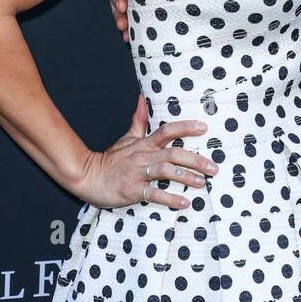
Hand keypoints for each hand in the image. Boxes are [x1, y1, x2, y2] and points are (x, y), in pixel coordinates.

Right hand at [75, 97, 217, 209]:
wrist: (87, 176)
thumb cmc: (111, 159)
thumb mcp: (126, 137)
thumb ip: (139, 119)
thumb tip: (142, 98)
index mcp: (144, 144)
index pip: (167, 131)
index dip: (186, 128)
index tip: (204, 127)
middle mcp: (143, 156)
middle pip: (172, 154)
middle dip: (196, 160)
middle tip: (214, 168)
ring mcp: (137, 173)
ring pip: (165, 172)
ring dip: (186, 177)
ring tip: (202, 184)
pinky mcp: (132, 190)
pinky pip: (153, 194)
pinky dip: (169, 198)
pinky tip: (184, 203)